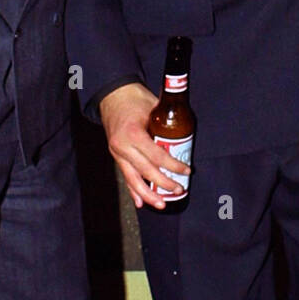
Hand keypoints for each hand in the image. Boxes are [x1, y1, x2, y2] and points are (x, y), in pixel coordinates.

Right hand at [99, 82, 189, 210]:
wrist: (113, 95)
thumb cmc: (134, 99)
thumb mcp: (153, 107)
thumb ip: (166, 125)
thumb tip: (185, 139)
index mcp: (133, 134)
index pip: (157, 156)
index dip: (173, 166)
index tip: (186, 171)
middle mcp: (122, 146)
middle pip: (145, 172)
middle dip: (163, 184)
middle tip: (178, 189)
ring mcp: (117, 153)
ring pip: (132, 179)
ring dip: (147, 195)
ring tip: (161, 204)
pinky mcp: (115, 156)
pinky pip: (125, 176)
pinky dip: (133, 190)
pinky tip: (140, 203)